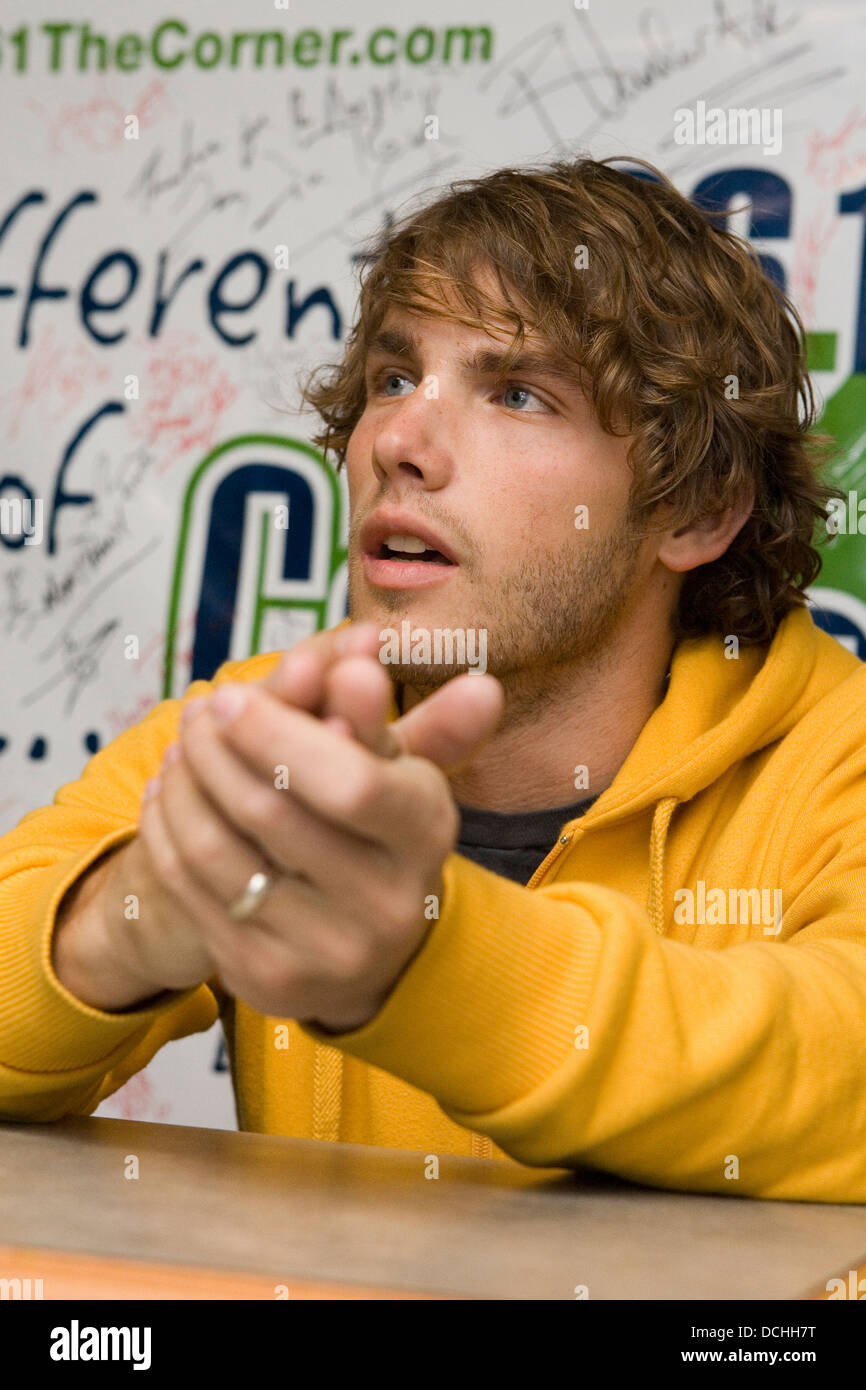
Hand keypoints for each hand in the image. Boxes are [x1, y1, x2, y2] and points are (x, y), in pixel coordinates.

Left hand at [136, 627, 503, 1028]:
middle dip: (218, 748)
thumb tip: (361, 644)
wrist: (378, 950)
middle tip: (197, 710)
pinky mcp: (270, 982)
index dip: (279, 731)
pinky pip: (192, 894)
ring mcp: (327, 953)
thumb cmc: (380, 832)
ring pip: (219, 853)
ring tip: (181, 747)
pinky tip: (169, 795)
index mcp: (426, 836)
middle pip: (272, 811)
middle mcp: (388, 905)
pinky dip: (167, 832)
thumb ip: (374, 710)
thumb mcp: (395, 768)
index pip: (352, 782)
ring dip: (185, 785)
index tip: (230, 695)